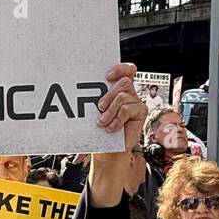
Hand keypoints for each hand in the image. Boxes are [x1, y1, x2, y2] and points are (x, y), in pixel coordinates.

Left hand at [87, 64, 146, 206]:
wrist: (107, 150)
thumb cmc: (99, 130)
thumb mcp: (94, 111)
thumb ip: (94, 98)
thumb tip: (78, 89)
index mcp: (118, 88)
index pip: (126, 71)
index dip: (120, 69)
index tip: (107, 76)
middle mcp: (129, 93)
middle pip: (124, 82)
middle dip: (109, 94)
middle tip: (99, 107)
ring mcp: (135, 102)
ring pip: (124, 96)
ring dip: (110, 110)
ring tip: (102, 122)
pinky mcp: (140, 112)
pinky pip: (128, 110)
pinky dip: (116, 120)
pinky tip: (110, 128)